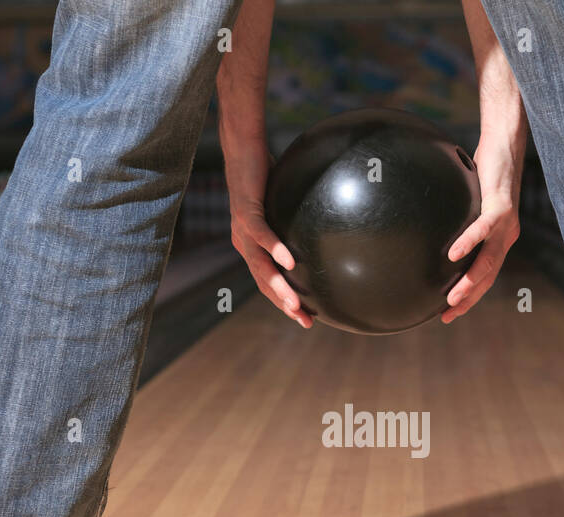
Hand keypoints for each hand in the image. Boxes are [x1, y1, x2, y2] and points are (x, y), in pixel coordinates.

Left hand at [225, 142, 312, 327]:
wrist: (242, 148)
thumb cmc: (263, 174)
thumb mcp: (281, 205)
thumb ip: (294, 222)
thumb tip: (321, 228)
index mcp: (251, 246)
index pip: (267, 282)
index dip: (284, 301)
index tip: (304, 317)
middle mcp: (243, 243)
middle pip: (264, 282)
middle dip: (284, 304)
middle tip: (304, 321)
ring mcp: (242, 229)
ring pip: (261, 266)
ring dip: (279, 286)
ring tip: (296, 305)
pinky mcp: (245, 211)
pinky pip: (262, 234)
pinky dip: (275, 250)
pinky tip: (290, 263)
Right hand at [442, 135, 521, 324]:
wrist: (505, 144)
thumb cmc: (486, 170)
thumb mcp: (470, 201)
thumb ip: (459, 219)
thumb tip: (433, 227)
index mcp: (500, 239)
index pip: (485, 276)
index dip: (470, 296)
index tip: (450, 313)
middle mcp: (507, 236)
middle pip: (488, 276)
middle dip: (469, 299)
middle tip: (448, 315)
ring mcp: (507, 224)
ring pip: (489, 261)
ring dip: (470, 282)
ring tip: (452, 299)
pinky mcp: (502, 206)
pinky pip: (483, 229)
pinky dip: (468, 243)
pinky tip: (453, 255)